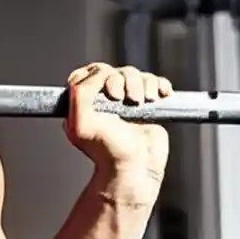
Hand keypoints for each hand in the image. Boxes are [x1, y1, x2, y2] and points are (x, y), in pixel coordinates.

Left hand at [64, 63, 171, 178]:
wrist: (134, 167)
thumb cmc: (106, 151)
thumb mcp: (80, 122)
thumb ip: (80, 92)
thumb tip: (99, 73)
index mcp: (85, 104)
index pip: (90, 73)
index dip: (99, 74)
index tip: (106, 90)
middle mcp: (105, 102)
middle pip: (116, 71)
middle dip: (123, 81)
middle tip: (123, 99)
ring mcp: (127, 103)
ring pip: (136, 75)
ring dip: (142, 84)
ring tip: (140, 101)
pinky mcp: (148, 107)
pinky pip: (156, 83)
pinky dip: (159, 85)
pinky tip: (158, 96)